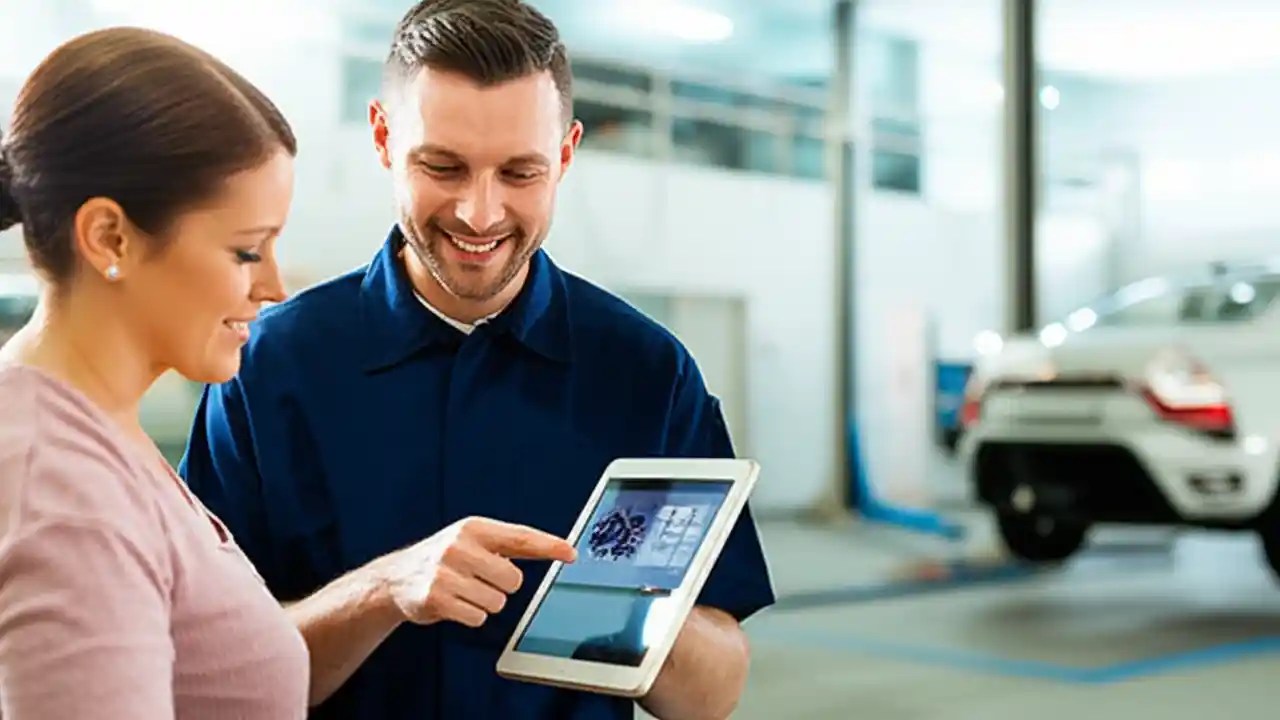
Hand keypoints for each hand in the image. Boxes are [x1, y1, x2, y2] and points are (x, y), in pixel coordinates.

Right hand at [373, 516, 576, 627]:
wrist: (396, 578)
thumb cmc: (445, 559)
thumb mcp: (473, 541)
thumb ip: (510, 545)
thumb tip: (559, 549)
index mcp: (474, 528)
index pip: (521, 537)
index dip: (549, 545)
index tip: (572, 553)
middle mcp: (460, 546)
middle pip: (514, 580)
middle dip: (501, 586)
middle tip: (478, 580)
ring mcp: (446, 572)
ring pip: (496, 602)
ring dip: (484, 603)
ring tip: (462, 591)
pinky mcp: (436, 598)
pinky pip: (476, 617)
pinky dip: (469, 616)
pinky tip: (452, 604)